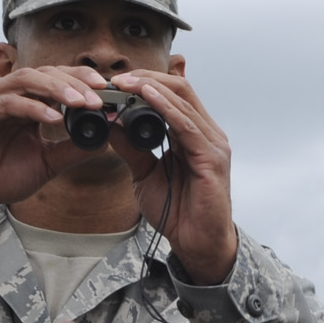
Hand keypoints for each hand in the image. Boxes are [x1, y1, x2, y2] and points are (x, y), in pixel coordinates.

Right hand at [0, 66, 112, 242]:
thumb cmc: (1, 177)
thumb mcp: (47, 162)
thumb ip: (72, 148)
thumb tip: (105, 137)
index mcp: (25, 101)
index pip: (57, 78)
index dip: (83, 80)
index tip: (108, 91)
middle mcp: (7, 93)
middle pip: (46, 72)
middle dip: (76, 82)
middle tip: (100, 97)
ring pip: (28, 80)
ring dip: (58, 89)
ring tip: (82, 103)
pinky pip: (9, 103)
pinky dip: (34, 108)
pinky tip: (54, 118)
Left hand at [108, 69, 237, 283]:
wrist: (196, 243)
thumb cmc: (177, 211)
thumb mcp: (144, 173)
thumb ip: (131, 148)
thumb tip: (110, 123)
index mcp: (194, 134)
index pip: (173, 94)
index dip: (144, 83)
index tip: (114, 83)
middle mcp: (207, 133)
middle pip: (179, 89)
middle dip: (145, 79)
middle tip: (115, 79)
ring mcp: (213, 144)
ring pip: (183, 101)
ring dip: (150, 89)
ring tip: (124, 84)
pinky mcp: (212, 158)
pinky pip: (186, 125)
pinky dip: (165, 109)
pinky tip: (146, 98)